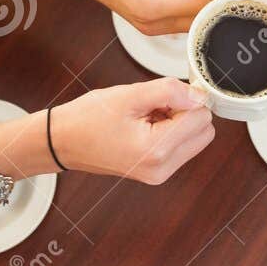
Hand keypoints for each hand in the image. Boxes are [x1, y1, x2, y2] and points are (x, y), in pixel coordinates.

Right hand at [50, 77, 214, 183]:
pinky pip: (180, 146)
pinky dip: (169, 131)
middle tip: (153, 105)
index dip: (185, 98)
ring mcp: (160, 174)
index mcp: (156, 150)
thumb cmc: (88, 119)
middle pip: (204, 131)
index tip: (162, 94)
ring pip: (194, 138)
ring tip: (145, 116)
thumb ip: (170, 91)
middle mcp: (162, 169)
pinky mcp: (156, 172)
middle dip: (186, 112)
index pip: (200, 117)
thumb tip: (198, 94)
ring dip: (178, 121)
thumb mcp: (130, 95)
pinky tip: (144, 125)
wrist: (62, 142)